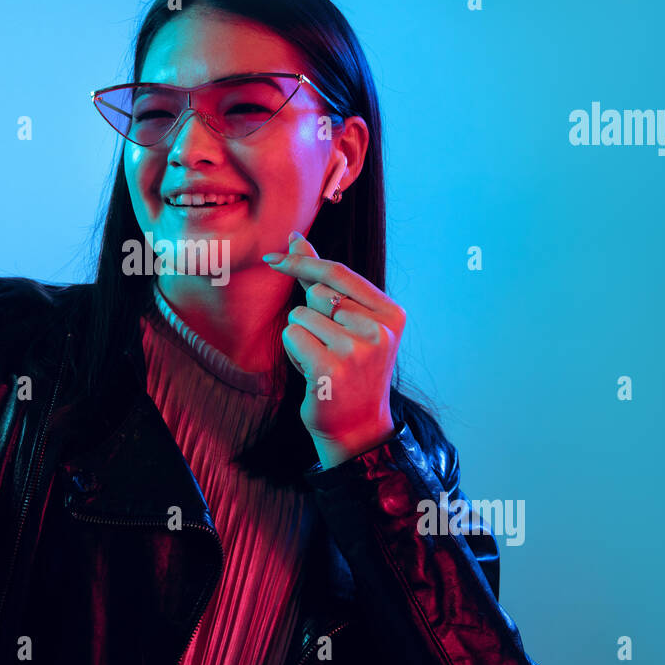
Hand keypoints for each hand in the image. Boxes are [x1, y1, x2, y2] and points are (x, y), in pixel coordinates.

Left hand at [262, 230, 406, 468]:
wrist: (356, 426)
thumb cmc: (348, 368)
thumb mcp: (347, 321)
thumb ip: (323, 279)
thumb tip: (295, 238)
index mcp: (390, 314)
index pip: (338, 273)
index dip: (302, 262)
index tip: (273, 257)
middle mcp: (379, 330)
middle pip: (317, 294)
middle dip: (310, 316)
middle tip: (329, 347)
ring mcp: (358, 350)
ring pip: (301, 316)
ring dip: (301, 337)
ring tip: (322, 361)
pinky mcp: (332, 369)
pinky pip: (293, 337)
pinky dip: (293, 352)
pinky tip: (313, 372)